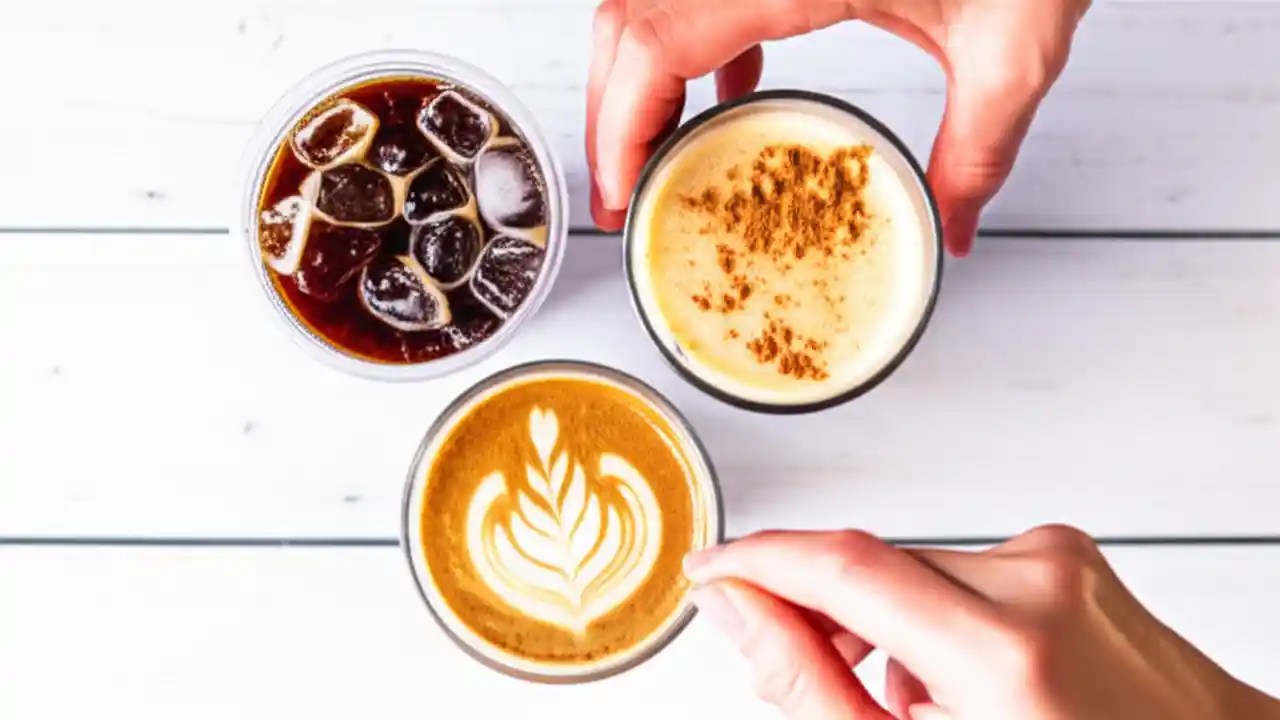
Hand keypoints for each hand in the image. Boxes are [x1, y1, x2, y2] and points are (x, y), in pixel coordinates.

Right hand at [586, 0, 1090, 255]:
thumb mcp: (1014, 47)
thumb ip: (977, 150)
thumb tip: (949, 227)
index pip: (655, 41)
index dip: (618, 124)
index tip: (621, 192)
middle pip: (628, 19)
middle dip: (612, 112)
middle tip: (624, 190)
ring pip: (650, 2)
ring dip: (640, 77)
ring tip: (658, 151)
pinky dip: (690, 43)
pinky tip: (728, 90)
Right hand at [684, 525, 1279, 719]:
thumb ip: (812, 688)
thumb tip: (739, 607)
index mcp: (1007, 654)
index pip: (842, 564)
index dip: (758, 560)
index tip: (711, 569)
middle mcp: (1042, 584)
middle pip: (875, 566)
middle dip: (825, 613)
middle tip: (814, 678)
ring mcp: (1066, 563)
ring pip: (916, 567)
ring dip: (886, 622)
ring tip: (906, 702)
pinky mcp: (1075, 555)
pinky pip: (966, 568)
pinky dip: (939, 616)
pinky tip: (956, 678)